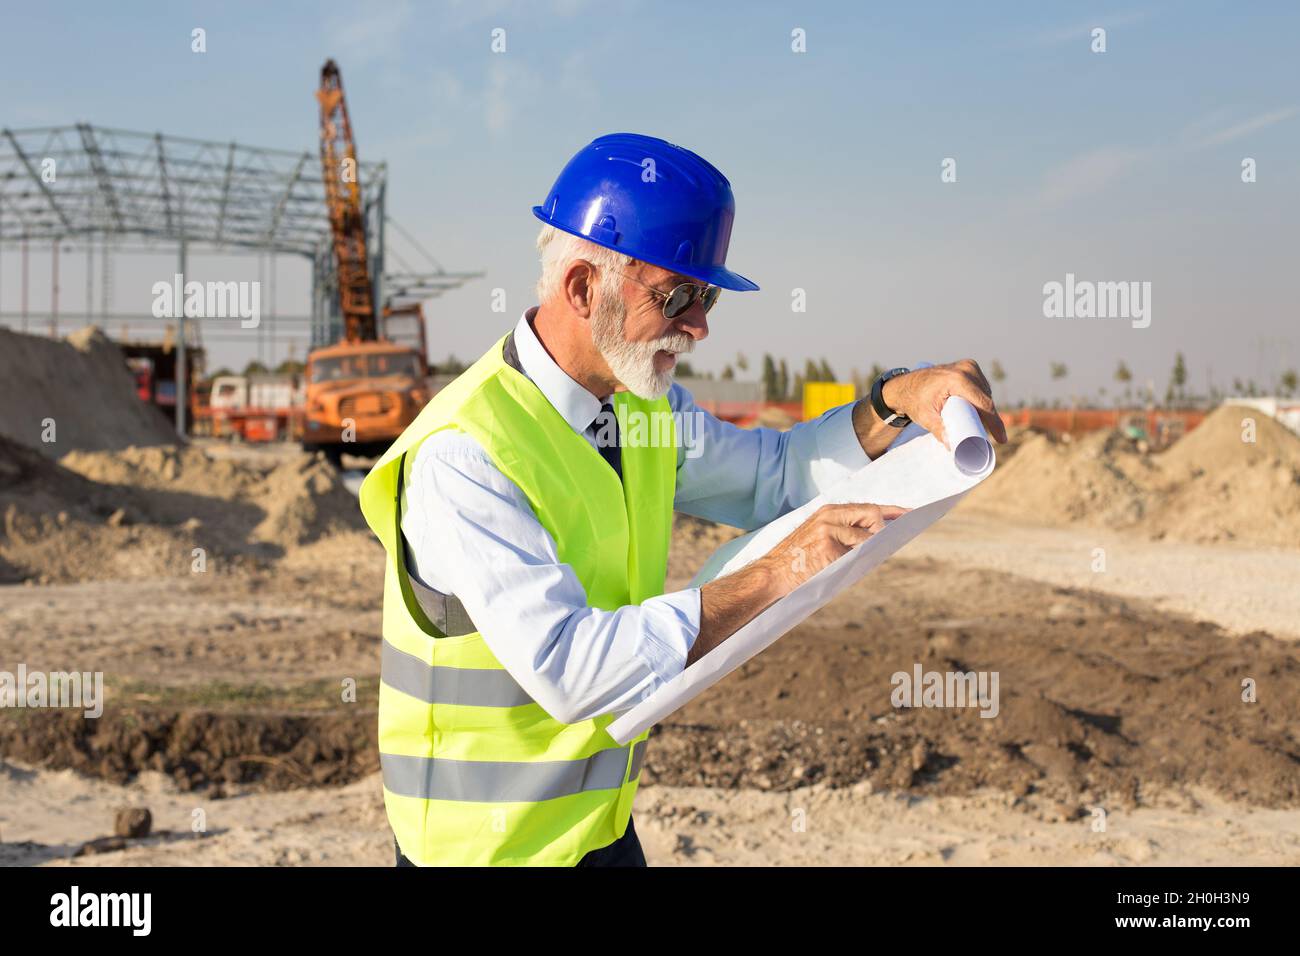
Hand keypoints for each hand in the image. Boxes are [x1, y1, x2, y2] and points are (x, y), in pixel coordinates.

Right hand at [760, 502, 909, 592]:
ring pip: (866, 539)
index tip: (910, 513)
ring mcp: (829, 530)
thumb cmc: (797, 560)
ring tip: (839, 561)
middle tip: (869, 550)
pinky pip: (856, 555)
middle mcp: (830, 516)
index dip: (892, 511)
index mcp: (829, 512)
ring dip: (863, 553)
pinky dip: (854, 564)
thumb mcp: (819, 537)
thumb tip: (879, 539)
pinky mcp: (827, 547)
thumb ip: (846, 533)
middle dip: (879, 533)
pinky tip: (834, 568)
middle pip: (873, 516)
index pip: (868, 507)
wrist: (771, 574)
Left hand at [882, 360, 1007, 447]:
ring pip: (985, 393)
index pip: (984, 403)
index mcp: (957, 380)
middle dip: (989, 419)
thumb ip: (938, 430)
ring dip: (985, 409)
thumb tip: (952, 445)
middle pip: (986, 399)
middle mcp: (966, 369)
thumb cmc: (914, 401)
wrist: (905, 386)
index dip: (995, 423)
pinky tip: (978, 410)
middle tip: (988, 438)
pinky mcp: (968, 366)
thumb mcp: (925, 417)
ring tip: (980, 425)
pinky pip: (981, 386)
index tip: (1001, 440)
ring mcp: (968, 365)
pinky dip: (981, 399)